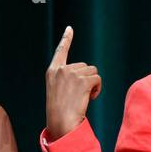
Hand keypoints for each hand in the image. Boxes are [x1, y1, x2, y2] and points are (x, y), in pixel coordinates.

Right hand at [45, 25, 101, 140]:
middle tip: (82, 95)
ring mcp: (71, 74)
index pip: (60, 51)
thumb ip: (67, 80)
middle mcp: (61, 70)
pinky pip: (97, 78)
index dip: (66, 39)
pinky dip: (98, 88)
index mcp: (52, 72)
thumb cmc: (61, 113)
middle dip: (87, 79)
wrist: (61, 122)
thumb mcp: (59, 92)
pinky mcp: (82, 80)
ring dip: (94, 84)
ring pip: (92, 72)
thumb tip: (88, 75)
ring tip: (86, 97)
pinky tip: (91, 98)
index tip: (70, 29)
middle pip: (84, 66)